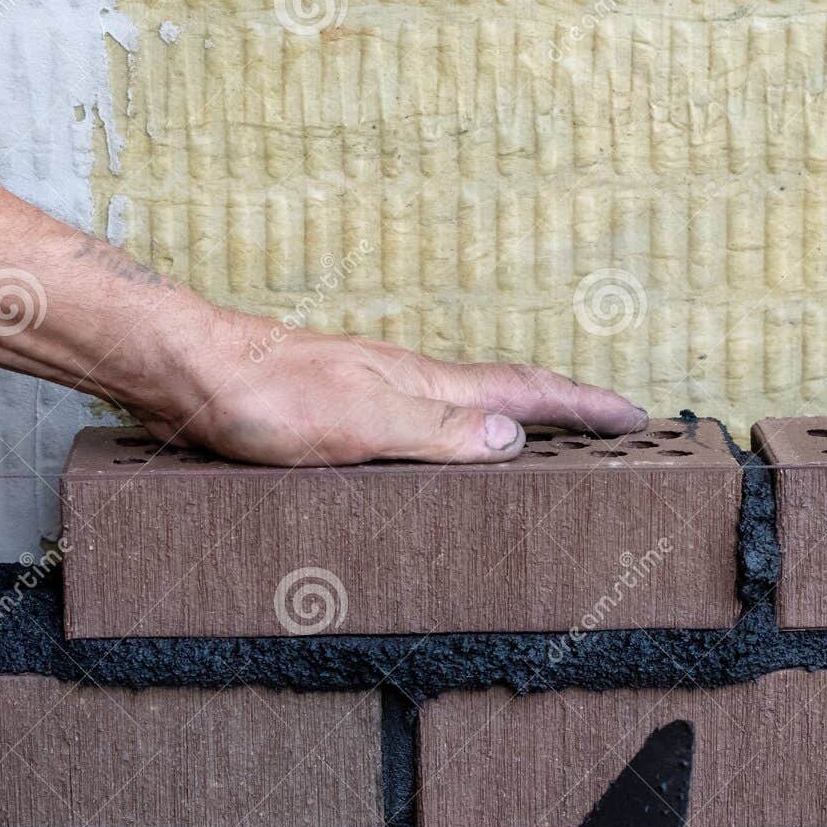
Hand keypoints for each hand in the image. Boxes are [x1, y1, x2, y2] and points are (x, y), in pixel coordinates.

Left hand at [120, 302, 648, 466]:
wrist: (188, 372)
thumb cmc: (267, 396)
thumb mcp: (362, 421)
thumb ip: (439, 430)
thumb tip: (517, 436)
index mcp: (426, 384)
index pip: (525, 392)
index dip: (583, 406)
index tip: (637, 416)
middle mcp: (409, 382)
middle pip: (504, 392)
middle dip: (563, 410)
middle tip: (611, 428)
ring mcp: (376, 391)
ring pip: (463, 408)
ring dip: (513, 421)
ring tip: (546, 444)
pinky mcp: (340, 411)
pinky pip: (422, 424)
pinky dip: (457, 436)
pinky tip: (442, 454)